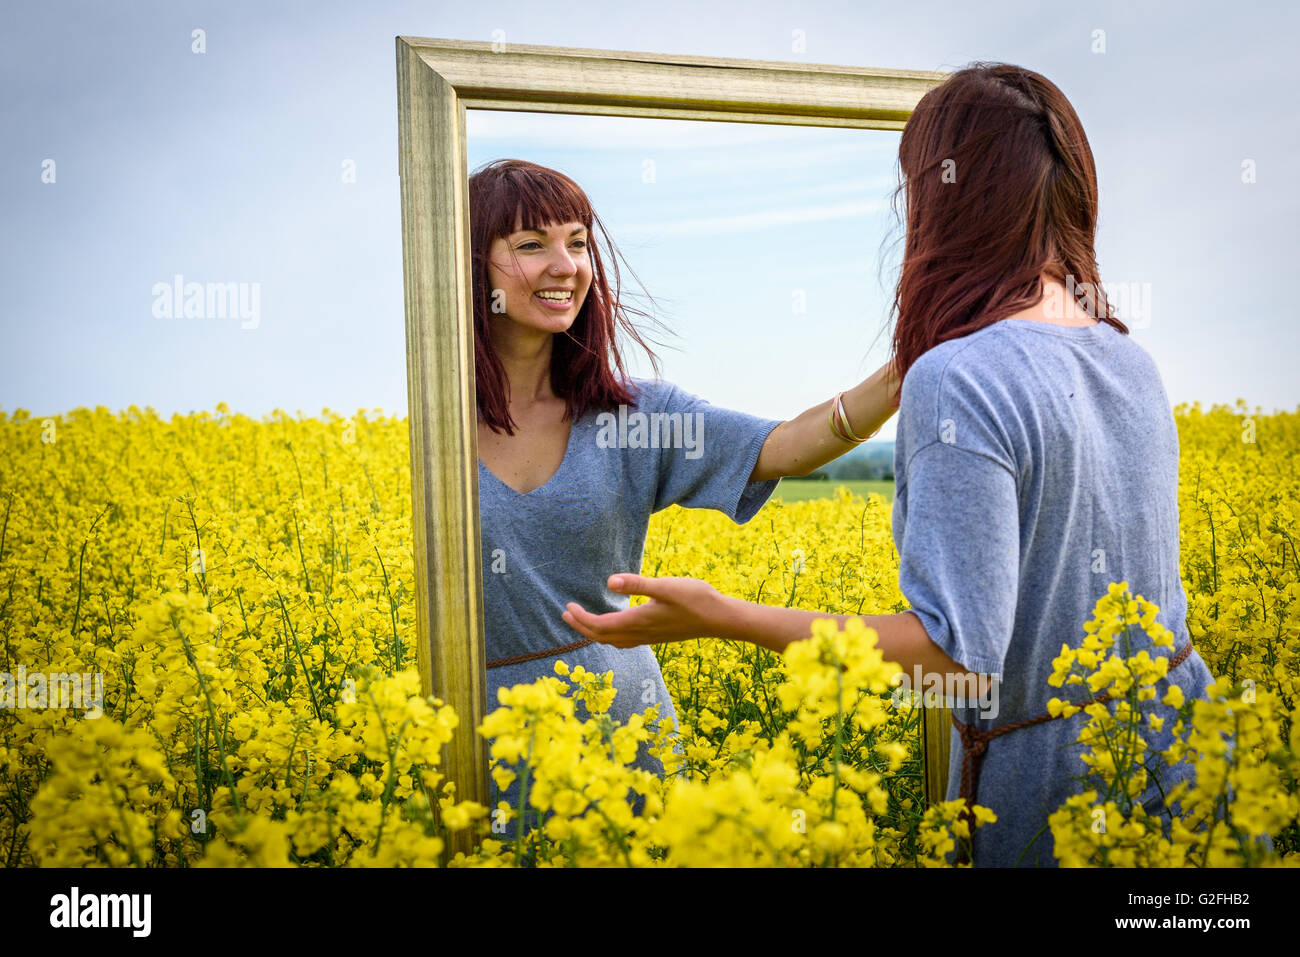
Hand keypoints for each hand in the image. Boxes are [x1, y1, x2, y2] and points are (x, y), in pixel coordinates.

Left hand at [562, 574, 727, 647]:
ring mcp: (649, 637)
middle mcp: (641, 633)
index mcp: (638, 621)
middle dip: (582, 627)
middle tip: (566, 614)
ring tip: (584, 622)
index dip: (581, 619)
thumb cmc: (696, 599)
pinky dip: (612, 636)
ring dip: (596, 633)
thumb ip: (637, 584)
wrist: (720, 618)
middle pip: (603, 637)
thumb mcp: (665, 586)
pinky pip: (626, 641)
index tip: (568, 607)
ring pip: (614, 641)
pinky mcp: (657, 636)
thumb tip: (610, 582)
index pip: (600, 625)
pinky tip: (616, 628)